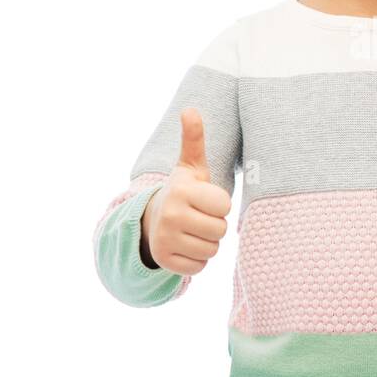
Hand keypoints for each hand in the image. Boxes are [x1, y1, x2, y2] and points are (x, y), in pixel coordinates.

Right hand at [141, 107, 231, 275]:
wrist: (152, 220)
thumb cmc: (183, 192)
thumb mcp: (190, 166)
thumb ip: (194, 139)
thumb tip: (190, 109)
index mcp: (181, 190)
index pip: (224, 206)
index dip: (219, 204)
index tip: (204, 199)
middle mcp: (170, 214)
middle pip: (220, 230)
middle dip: (214, 225)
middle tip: (198, 217)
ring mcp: (164, 239)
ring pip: (211, 250)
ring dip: (207, 243)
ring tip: (192, 230)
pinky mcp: (164, 260)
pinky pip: (199, 267)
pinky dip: (196, 260)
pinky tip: (184, 246)